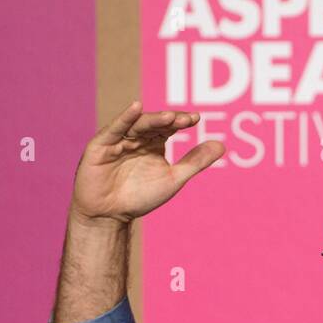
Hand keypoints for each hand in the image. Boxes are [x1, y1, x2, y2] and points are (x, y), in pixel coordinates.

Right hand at [70, 100, 223, 224]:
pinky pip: (114, 129)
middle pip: (154, 124)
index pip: (168, 127)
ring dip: (153, 120)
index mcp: (153, 143)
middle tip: (185, 120)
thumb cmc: (140, 197)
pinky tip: (136, 107)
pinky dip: (125, 118)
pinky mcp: (101, 145)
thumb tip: (222, 145)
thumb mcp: (173, 179)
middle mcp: (136, 138)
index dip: (181, 122)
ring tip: (169, 118)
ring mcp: (118, 140)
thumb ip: (195, 162)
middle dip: (169, 121)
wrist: (110, 215)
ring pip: (137, 125)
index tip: (196, 119)